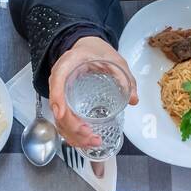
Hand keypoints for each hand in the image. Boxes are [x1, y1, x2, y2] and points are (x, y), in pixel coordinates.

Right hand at [48, 35, 137, 149]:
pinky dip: (73, 135)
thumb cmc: (96, 52)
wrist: (87, 48)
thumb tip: (133, 99)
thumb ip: (125, 78)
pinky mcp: (64, 104)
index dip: (58, 99)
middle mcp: (59, 81)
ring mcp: (60, 94)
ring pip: (60, 120)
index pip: (57, 81)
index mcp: (68, 64)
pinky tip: (86, 141)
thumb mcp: (115, 60)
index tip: (63, 114)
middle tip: (93, 137)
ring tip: (94, 142)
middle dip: (74, 127)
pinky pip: (64, 122)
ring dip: (74, 136)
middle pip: (59, 108)